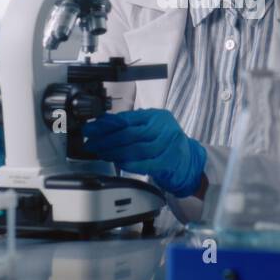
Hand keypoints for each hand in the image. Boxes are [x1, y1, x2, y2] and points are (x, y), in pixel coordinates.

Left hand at [82, 109, 205, 197]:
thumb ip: (130, 125)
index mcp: (156, 116)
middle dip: (106, 140)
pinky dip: (130, 164)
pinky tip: (119, 163)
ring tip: (102, 154)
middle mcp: (163, 127)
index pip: (126, 118)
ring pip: (136, 148)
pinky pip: (146, 163)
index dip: (105, 125)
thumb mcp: (149, 128)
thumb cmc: (165, 143)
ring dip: (115, 152)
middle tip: (91, 144)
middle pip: (129, 133)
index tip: (90, 129)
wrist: (189, 160)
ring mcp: (168, 144)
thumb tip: (102, 124)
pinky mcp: (170, 160)